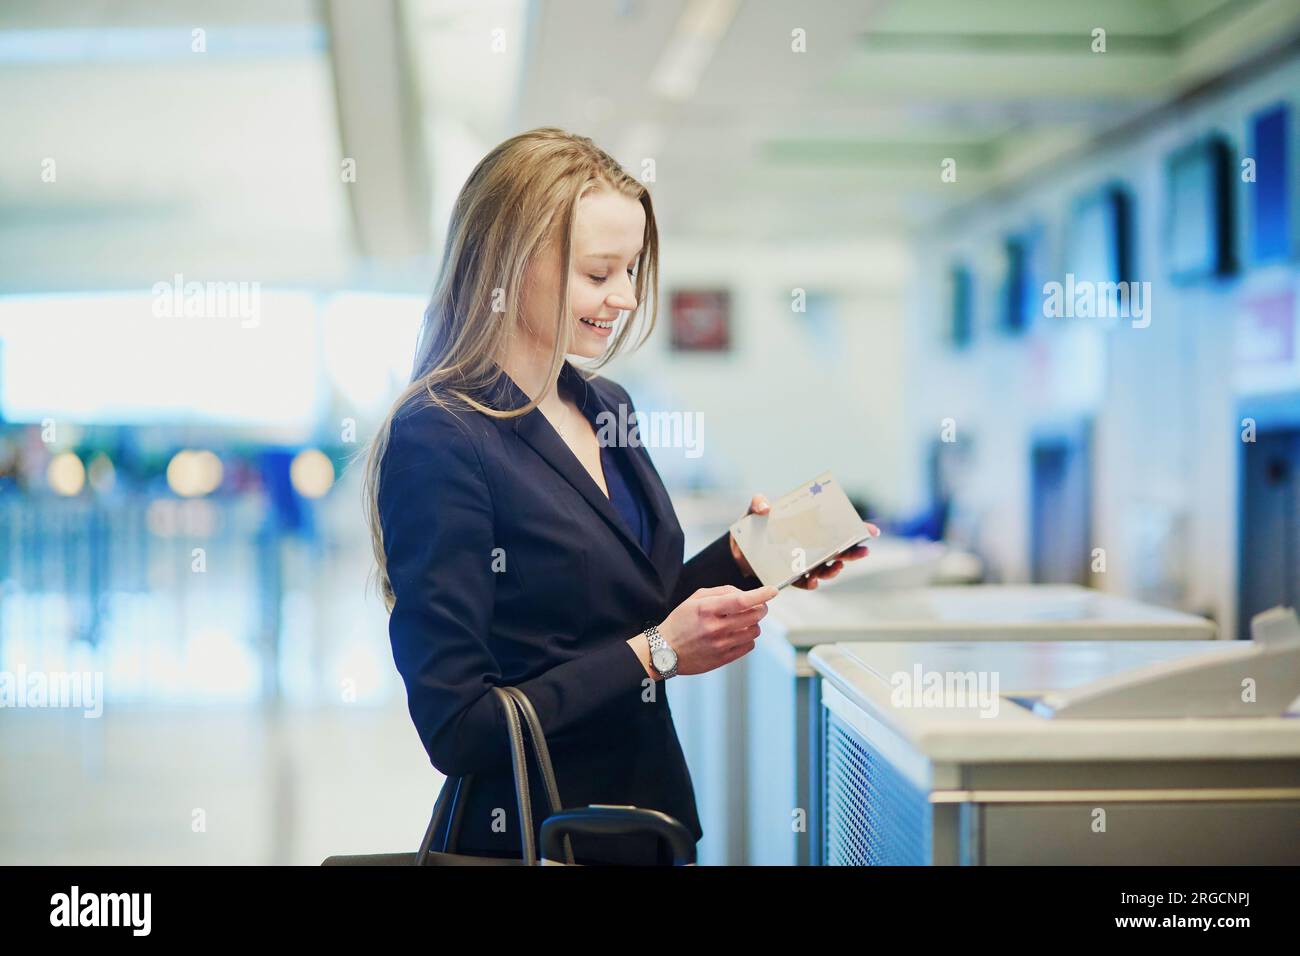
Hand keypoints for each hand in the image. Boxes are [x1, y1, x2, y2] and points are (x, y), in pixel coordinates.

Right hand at [657, 584, 779, 675]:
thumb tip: (744, 594)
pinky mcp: (724, 658)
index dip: (761, 594)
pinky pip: (749, 645)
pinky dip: (748, 638)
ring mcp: (721, 645)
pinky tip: (737, 634)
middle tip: (758, 606)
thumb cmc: (680, 622)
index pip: (741, 601)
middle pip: (754, 616)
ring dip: (754, 623)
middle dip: (761, 608)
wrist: (665, 651)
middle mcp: (715, 628)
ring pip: (754, 631)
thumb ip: (721, 592)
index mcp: (707, 610)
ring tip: (742, 621)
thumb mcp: (694, 599)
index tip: (772, 591)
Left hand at [730, 492, 879, 589]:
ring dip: (832, 570)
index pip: (837, 529)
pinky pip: (804, 582)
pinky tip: (813, 582)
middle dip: (852, 553)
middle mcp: (810, 546)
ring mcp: (802, 562)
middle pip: (838, 550)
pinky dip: (810, 583)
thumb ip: (758, 503)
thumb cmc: (752, 526)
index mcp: (809, 527)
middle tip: (861, 552)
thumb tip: (765, 507)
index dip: (857, 530)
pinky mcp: (790, 576)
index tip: (871, 531)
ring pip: (825, 568)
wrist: (736, 550)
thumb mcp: (754, 510)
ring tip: (834, 567)